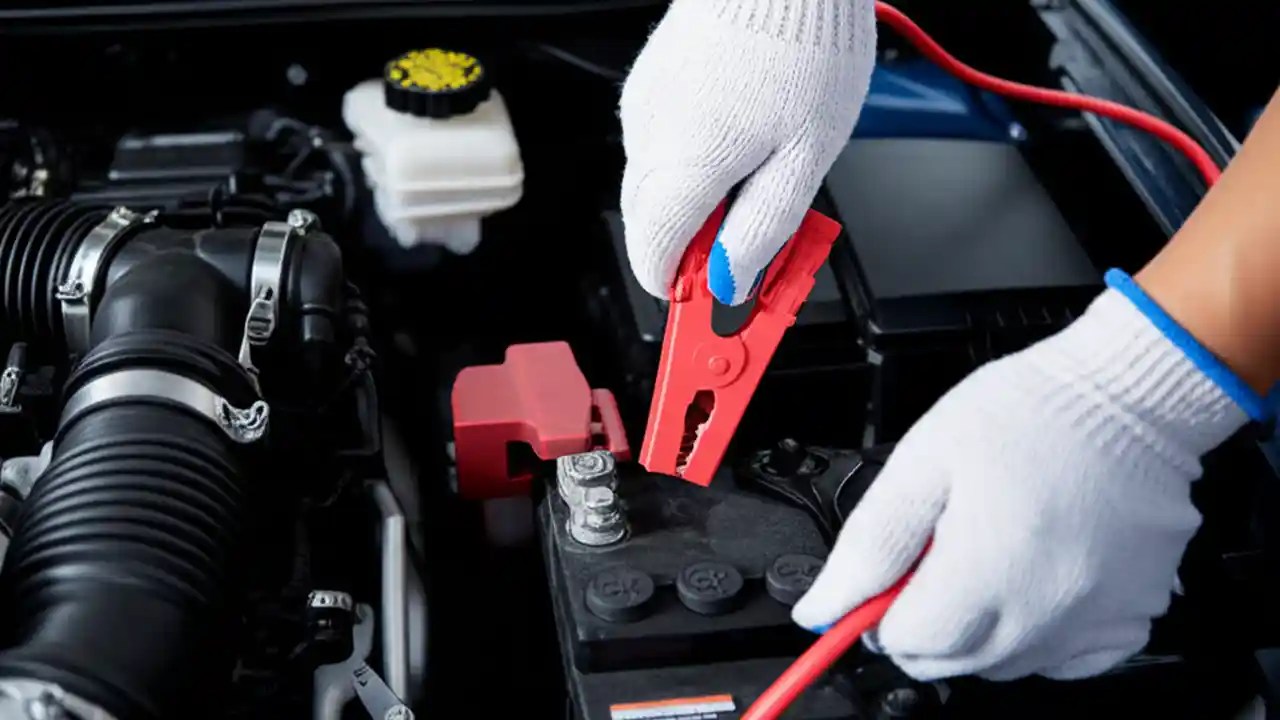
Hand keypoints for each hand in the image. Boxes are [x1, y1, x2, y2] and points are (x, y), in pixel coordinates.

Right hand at [619, 0, 875, 304]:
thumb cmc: (801, 49)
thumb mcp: (805, 160)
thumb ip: (762, 230)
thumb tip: (732, 282)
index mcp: (682, 170)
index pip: (654, 263)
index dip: (685, 294)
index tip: (717, 307)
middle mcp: (648, 142)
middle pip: (654, 230)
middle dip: (700, 251)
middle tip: (755, 249)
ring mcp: (644, 111)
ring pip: (657, 188)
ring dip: (699, 204)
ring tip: (760, 183)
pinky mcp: (650, 86)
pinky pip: (661, 147)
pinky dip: (693, 162)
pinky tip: (740, 141)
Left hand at [791, 285, 1250, 680]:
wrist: (1128, 391)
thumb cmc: (1030, 412)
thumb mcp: (924, 460)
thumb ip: (870, 543)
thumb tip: (824, 606)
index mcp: (988, 568)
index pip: (909, 643)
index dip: (880, 614)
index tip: (883, 584)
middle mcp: (1047, 608)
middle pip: (955, 664)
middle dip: (923, 625)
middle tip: (928, 566)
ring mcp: (1097, 617)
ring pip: (1007, 666)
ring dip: (977, 632)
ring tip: (982, 562)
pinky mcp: (1136, 613)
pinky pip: (1071, 661)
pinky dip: (1039, 638)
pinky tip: (1031, 587)